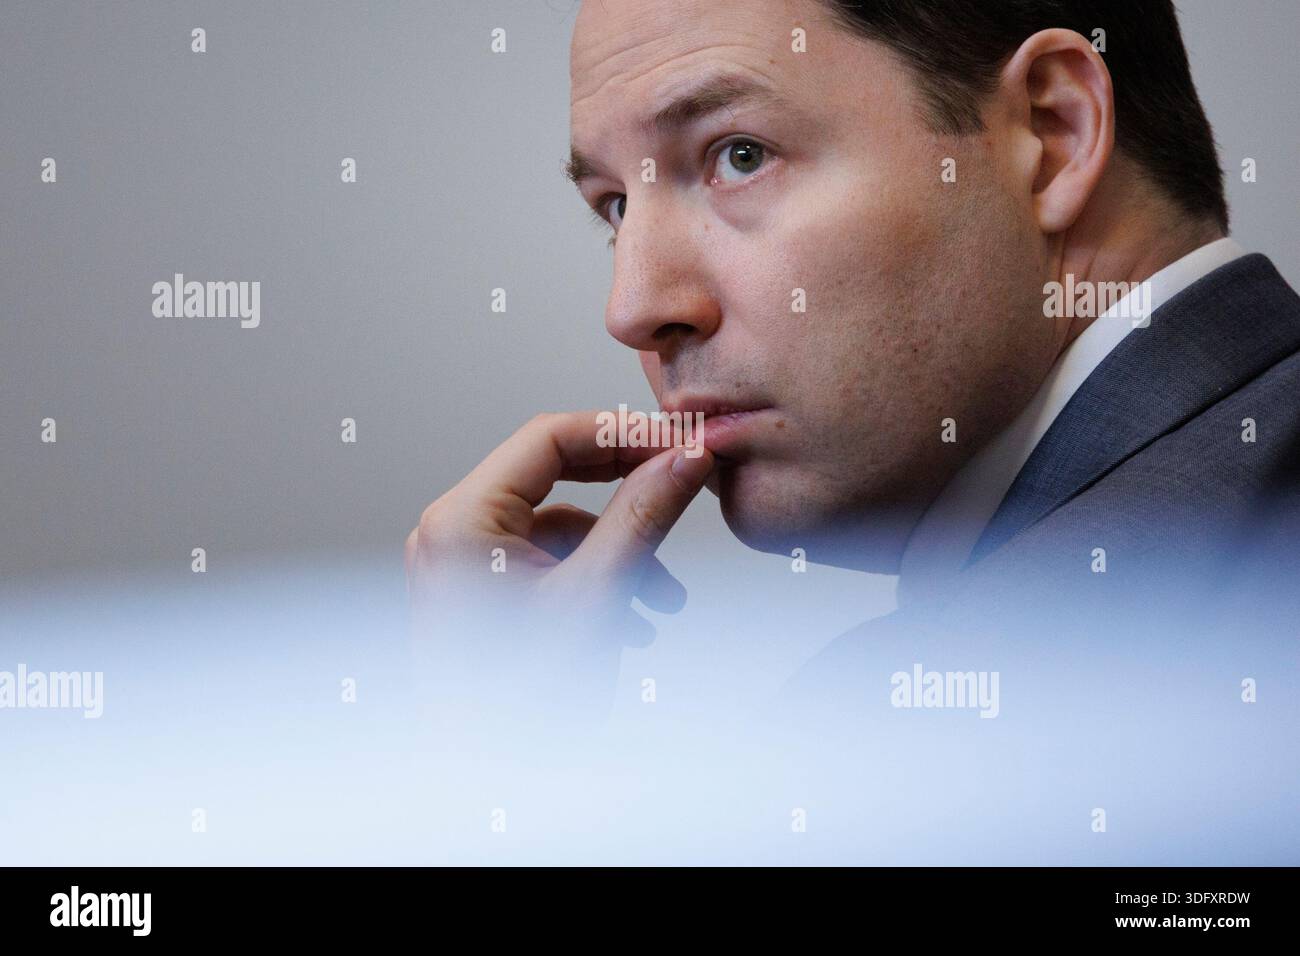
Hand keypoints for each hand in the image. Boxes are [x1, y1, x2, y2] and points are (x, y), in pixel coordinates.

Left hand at [405, 411, 713, 724]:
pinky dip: (592, 577)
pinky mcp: (479, 593)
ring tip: (665, 597)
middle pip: (553, 476)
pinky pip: (545, 562)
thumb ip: (643, 517)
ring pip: (557, 526)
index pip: (549, 439)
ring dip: (618, 550)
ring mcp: (462, 564)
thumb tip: (683, 459)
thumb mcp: (595, 597)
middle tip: (682, 484)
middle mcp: (452, 533)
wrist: (487, 785)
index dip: (622, 433)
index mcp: (462, 521)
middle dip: (625, 490)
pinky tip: (633, 621)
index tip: (677, 441)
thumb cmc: (517, 707)